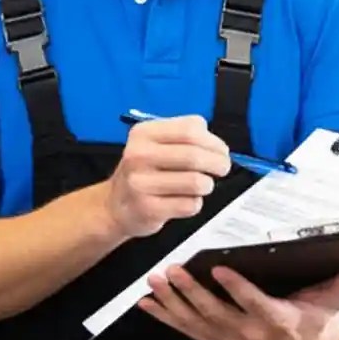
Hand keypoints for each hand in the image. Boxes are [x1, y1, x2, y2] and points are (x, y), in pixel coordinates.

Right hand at [103, 116, 231, 238]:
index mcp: (144, 133)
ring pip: (196, 182)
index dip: (213, 141)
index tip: (222, 150)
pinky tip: (185, 201)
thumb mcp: (156, 144)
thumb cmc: (145, 172)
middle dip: (218, 163)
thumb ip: (185, 137)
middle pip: (194, 156)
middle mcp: (138, 155)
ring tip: (201, 185)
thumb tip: (218, 147)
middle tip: (223, 168)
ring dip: (207, 185)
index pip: (190, 130)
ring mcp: (140, 183)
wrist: (115, 206)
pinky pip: (189, 205)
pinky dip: (195, 203)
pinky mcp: (148, 209)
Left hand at [139, 264, 338, 339]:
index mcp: (280, 321)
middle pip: (218, 314)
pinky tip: (149, 304)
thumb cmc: (316, 318)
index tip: (220, 270)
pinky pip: (189, 331)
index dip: (238, 289)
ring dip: (174, 303)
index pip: (256, 304)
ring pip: (199, 323)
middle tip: (174, 271)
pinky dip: (168, 317)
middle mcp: (253, 336)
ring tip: (156, 283)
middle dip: (193, 292)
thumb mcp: (334, 297)